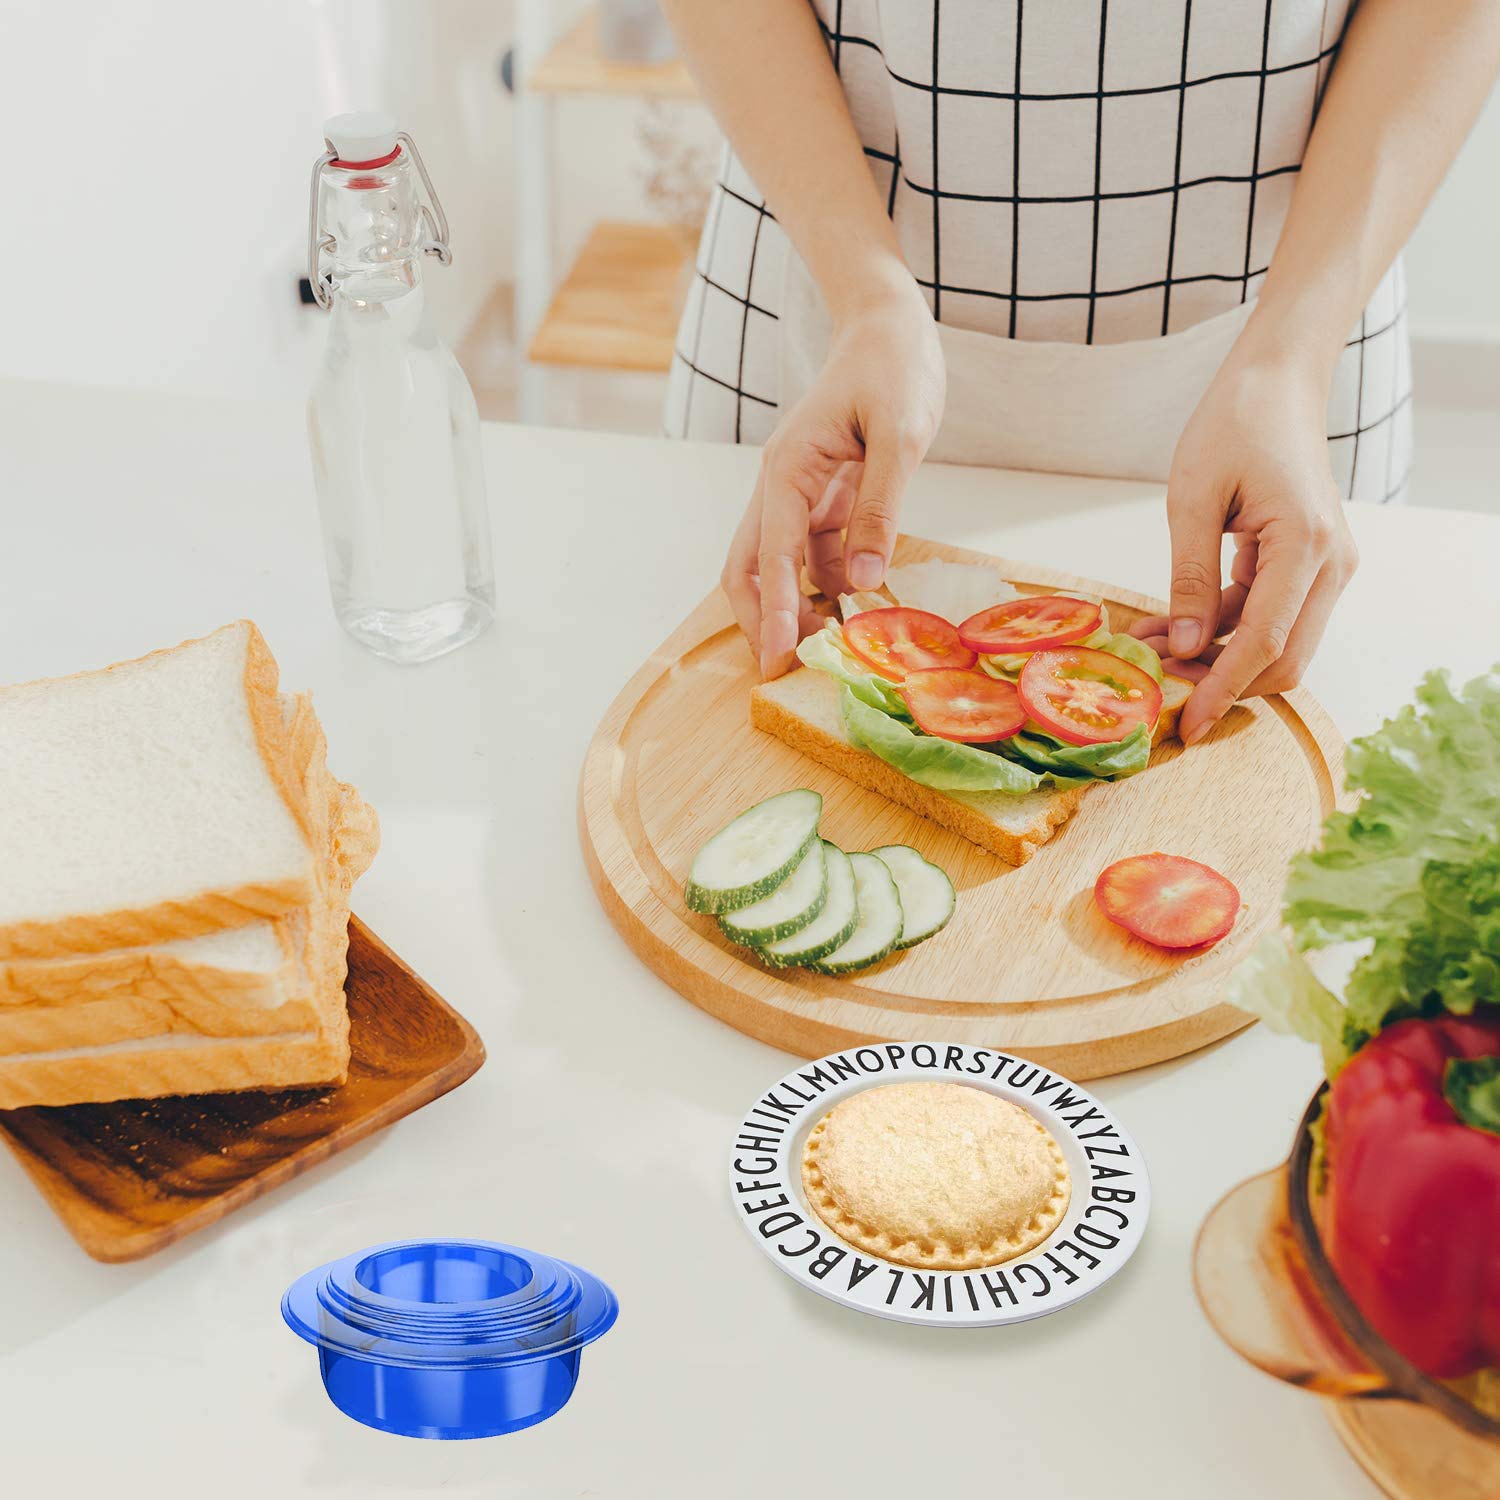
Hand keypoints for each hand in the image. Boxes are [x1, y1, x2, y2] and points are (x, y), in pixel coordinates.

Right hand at [722, 281, 944, 677]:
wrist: (887, 323)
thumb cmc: (893, 364)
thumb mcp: (900, 434)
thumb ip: (880, 507)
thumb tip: (863, 579)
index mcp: (787, 468)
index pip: (770, 554)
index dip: (772, 610)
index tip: (775, 657)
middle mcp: (780, 485)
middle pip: (747, 568)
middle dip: (760, 619)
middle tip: (785, 669)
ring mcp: (798, 494)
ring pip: (778, 566)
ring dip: (796, 607)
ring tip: (834, 646)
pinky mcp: (823, 498)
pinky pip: (813, 554)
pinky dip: (827, 586)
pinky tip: (856, 606)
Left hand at [1131, 352, 1357, 743]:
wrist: (1276, 384)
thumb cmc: (1234, 425)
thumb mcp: (1193, 499)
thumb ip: (1189, 578)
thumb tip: (1186, 646)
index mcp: (1306, 545)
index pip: (1265, 642)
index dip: (1223, 690)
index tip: (1186, 726)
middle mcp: (1331, 564)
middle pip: (1283, 659)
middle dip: (1222, 683)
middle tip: (1160, 691)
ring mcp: (1325, 568)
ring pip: (1276, 644)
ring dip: (1216, 657)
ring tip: (1151, 651)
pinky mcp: (1308, 566)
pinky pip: (1266, 617)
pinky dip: (1221, 631)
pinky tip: (1170, 628)